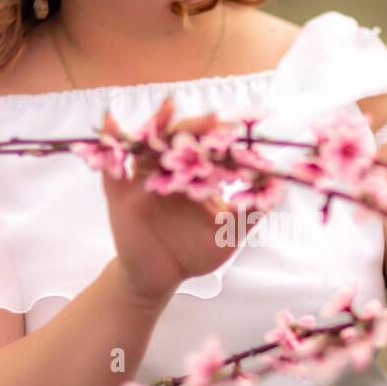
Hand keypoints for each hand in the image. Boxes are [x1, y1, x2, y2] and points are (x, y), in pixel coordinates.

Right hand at [101, 95, 269, 303]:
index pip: (207, 148)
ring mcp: (143, 180)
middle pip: (179, 140)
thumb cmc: (194, 252)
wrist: (162, 277)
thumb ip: (251, 211)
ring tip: (167, 108)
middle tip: (215, 119)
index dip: (222, 137)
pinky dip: (109, 148)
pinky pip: (111, 170)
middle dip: (195, 127)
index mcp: (193, 174)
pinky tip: (110, 124)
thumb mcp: (228, 233)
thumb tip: (277, 188)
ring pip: (148, 147)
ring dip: (156, 127)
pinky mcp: (121, 196)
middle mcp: (168, 170)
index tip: (239, 126)